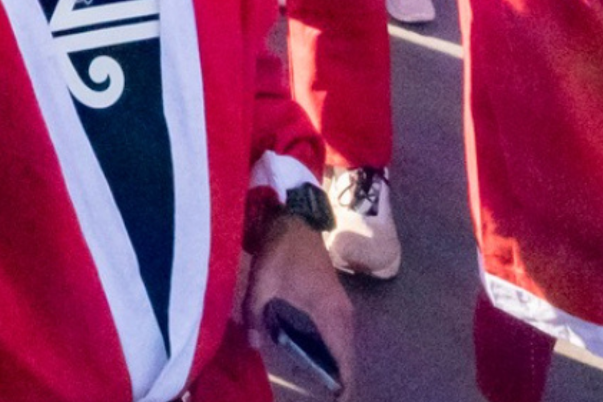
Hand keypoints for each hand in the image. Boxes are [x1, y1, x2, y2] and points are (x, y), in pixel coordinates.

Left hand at [244, 211, 358, 396]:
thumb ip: (255, 315)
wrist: (296, 219)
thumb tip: (254, 346)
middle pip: (348, 353)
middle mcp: (341, 311)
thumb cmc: (281, 250)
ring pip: (347, 342)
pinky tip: (323, 355)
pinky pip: (343, 331)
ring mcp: (342, 303)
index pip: (343, 355)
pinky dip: (338, 347)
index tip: (340, 400)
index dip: (345, 382)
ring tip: (329, 383)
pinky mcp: (337, 297)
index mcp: (327, 311)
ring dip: (341, 362)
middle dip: (343, 377)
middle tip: (332, 395)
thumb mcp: (261, 282)